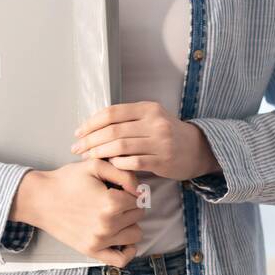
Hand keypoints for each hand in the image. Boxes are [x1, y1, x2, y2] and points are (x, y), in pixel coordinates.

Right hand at [11, 160, 143, 266]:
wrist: (40, 199)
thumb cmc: (67, 180)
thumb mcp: (95, 165)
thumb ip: (124, 174)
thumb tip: (140, 191)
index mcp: (111, 202)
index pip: (139, 198)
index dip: (130, 191)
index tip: (118, 188)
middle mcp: (108, 224)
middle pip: (138, 215)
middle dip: (129, 206)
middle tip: (113, 200)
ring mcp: (100, 240)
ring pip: (135, 234)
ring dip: (129, 224)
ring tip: (115, 216)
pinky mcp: (91, 251)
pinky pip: (121, 260)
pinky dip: (128, 251)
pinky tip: (122, 239)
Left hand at [71, 101, 219, 180]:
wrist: (197, 149)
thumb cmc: (166, 133)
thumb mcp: (150, 118)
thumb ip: (127, 119)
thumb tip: (93, 125)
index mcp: (148, 108)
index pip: (112, 113)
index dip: (91, 122)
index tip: (78, 132)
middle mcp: (154, 122)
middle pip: (113, 130)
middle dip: (90, 140)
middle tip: (77, 148)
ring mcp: (160, 142)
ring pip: (121, 146)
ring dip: (100, 153)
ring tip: (89, 158)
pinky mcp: (163, 160)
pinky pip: (133, 162)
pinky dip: (118, 164)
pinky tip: (109, 165)